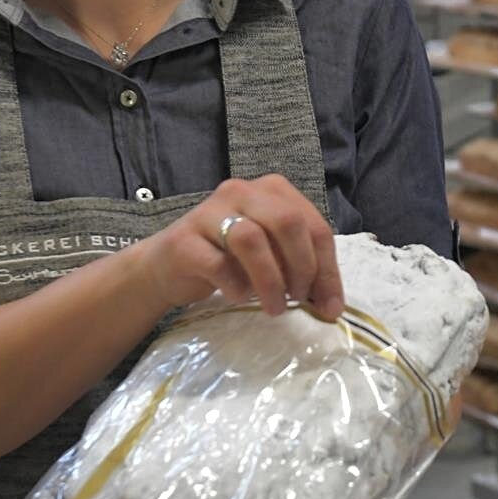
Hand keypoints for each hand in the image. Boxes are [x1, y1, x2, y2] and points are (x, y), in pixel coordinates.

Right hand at [137, 176, 343, 319]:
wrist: (166, 267)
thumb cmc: (227, 260)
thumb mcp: (271, 258)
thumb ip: (301, 269)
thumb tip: (332, 306)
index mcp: (272, 191)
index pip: (314, 225)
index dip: (327, 268)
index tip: (330, 306)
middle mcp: (242, 192)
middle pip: (287, 222)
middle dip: (302, 267)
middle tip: (299, 299)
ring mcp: (210, 212)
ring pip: (251, 239)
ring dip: (270, 280)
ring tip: (275, 307)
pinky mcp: (184, 239)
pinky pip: (218, 263)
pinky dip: (236, 287)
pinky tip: (240, 297)